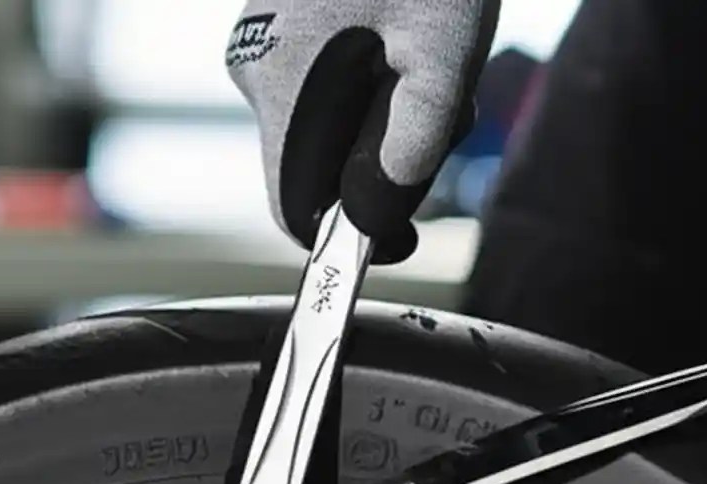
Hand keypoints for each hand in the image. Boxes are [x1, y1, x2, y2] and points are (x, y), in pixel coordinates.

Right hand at [227, 0, 499, 262]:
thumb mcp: (443, 56)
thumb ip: (413, 146)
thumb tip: (376, 219)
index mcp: (282, 85)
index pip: (291, 207)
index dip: (343, 240)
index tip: (401, 238)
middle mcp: (255, 68)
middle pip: (315, 164)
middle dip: (383, 163)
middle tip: (451, 116)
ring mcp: (264, 40)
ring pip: (325, 122)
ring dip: (386, 120)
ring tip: (438, 65)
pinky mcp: (282, 21)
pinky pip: (323, 82)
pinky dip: (374, 84)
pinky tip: (413, 40)